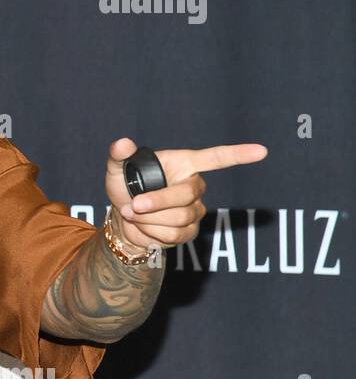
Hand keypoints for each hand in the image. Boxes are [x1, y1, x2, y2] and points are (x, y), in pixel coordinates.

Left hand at [104, 138, 267, 252]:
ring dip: (148, 219)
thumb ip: (119, 155)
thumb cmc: (125, 188)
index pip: (216, 158)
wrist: (124, 219)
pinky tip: (144, 227)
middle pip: (186, 196)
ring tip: (134, 214)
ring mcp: (196, 209)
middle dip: (156, 202)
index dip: (238, 154)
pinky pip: (175, 235)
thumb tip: (122, 143)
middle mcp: (195, 186)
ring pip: (179, 218)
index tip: (261, 150)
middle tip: (132, 205)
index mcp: (184, 164)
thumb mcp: (117, 169)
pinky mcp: (191, 230)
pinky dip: (151, 233)